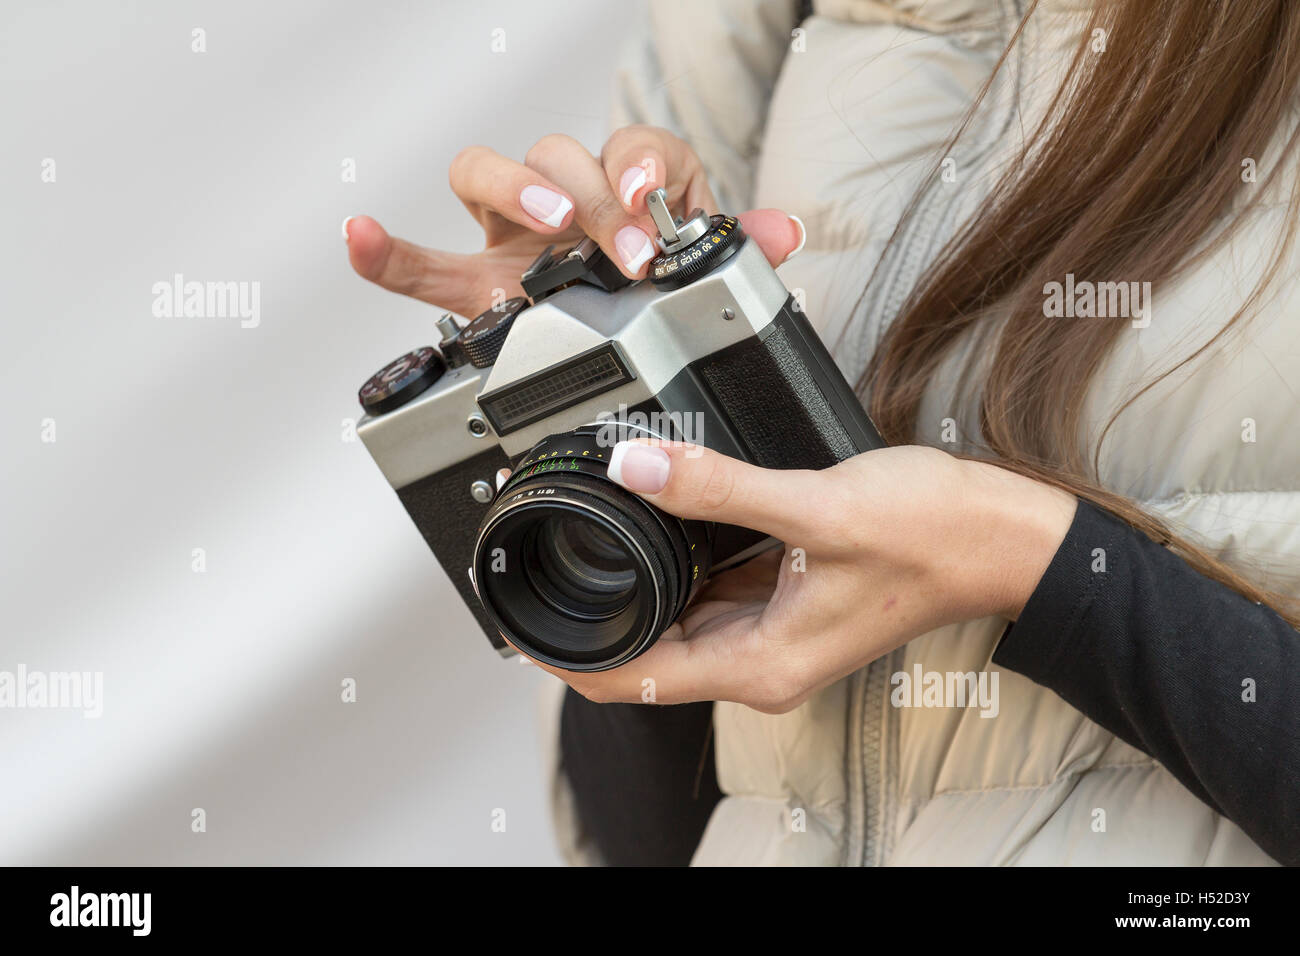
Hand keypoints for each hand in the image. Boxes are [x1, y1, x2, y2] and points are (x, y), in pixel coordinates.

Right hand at [343, 125, 805, 317]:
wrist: (619, 317)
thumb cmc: (655, 278)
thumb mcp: (701, 267)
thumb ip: (734, 248)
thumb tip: (778, 234)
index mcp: (624, 185)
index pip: (629, 146)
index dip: (636, 166)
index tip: (645, 205)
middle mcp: (563, 196)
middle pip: (554, 150)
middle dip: (588, 194)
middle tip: (618, 249)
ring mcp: (511, 233)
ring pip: (483, 173)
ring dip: (513, 190)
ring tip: (544, 228)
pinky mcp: (472, 278)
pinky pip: (418, 263)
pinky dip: (387, 253)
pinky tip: (360, 240)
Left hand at [519, 441, 1076, 713]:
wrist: (1002, 534)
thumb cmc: (931, 535)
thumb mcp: (813, 506)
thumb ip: (716, 489)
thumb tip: (635, 468)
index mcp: (757, 663)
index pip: (629, 681)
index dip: (564, 657)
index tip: (519, 621)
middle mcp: (759, 661)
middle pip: (644, 653)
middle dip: (593, 610)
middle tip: (550, 546)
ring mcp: (773, 633)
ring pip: (676, 618)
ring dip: (636, 583)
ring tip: (598, 523)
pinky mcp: (786, 600)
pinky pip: (711, 591)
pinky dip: (679, 562)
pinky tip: (664, 516)